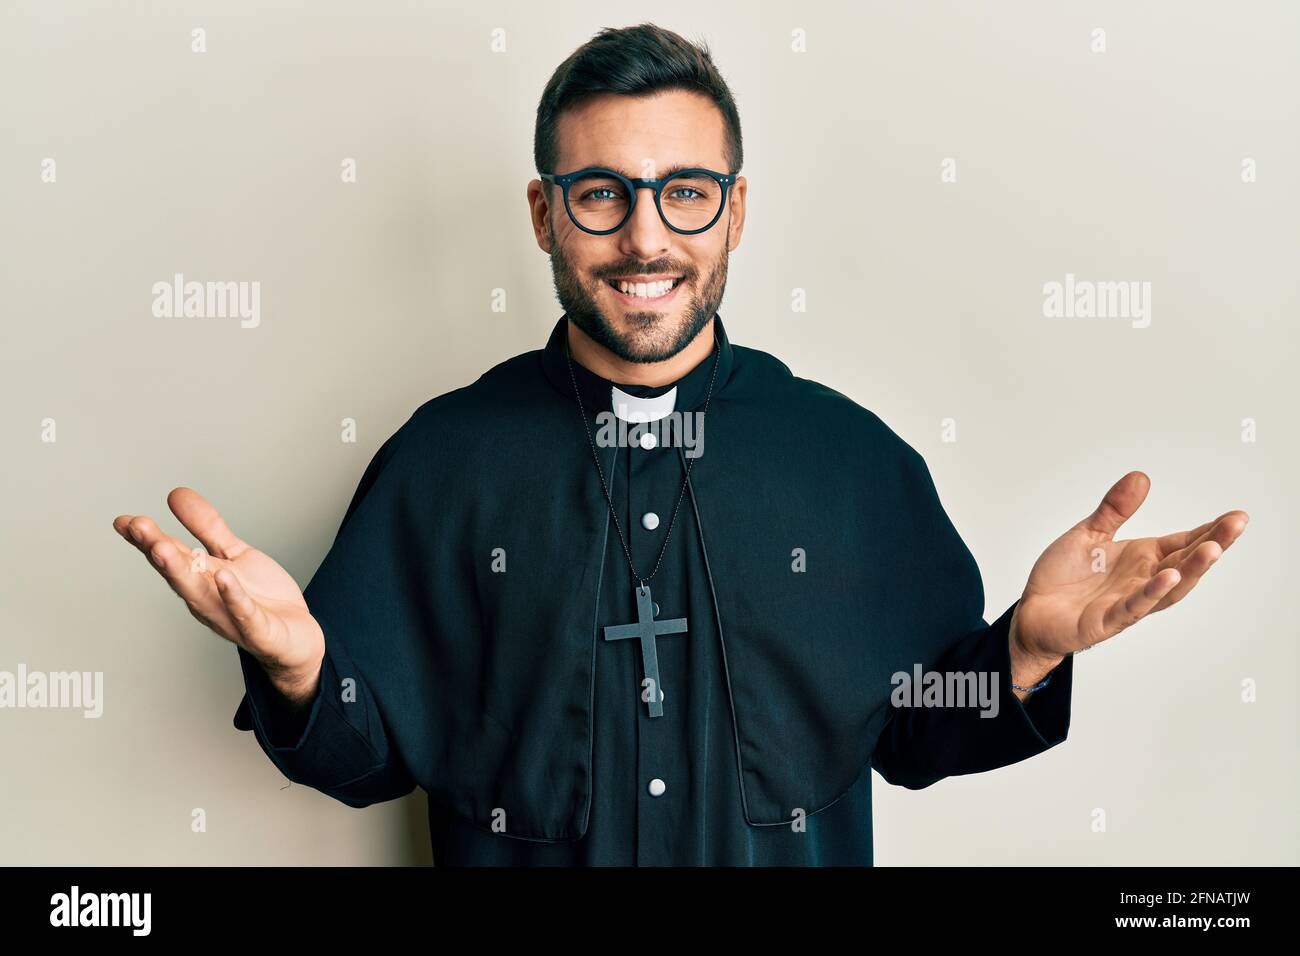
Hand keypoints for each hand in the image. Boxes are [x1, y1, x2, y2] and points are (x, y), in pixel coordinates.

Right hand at [113, 488, 324, 703]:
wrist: (297, 637)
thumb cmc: (261, 597)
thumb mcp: (233, 554)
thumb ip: (207, 527)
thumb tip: (175, 494)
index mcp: (199, 579)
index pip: (169, 557)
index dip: (146, 540)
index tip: (123, 521)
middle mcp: (207, 599)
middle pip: (178, 574)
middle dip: (157, 550)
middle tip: (137, 527)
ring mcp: (229, 616)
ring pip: (200, 595)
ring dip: (181, 572)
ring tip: (162, 548)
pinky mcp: (258, 631)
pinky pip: (244, 614)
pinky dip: (233, 597)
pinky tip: (224, 577)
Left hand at [1009, 471, 1247, 669]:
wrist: (1031, 612)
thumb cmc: (1063, 578)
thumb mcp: (1089, 534)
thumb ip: (1115, 509)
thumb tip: (1142, 476)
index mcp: (1141, 559)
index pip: (1182, 543)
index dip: (1209, 531)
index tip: (1237, 516)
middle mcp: (1141, 580)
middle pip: (1184, 563)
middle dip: (1212, 544)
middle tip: (1236, 525)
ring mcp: (1127, 602)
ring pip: (1167, 588)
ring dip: (1191, 570)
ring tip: (1212, 549)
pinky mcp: (1106, 621)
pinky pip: (1133, 607)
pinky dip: (1151, 593)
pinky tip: (1168, 577)